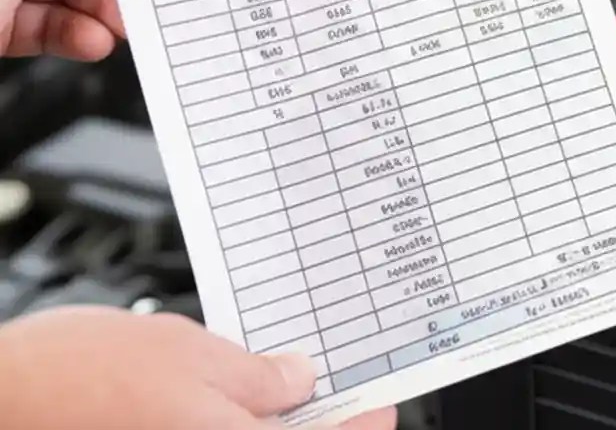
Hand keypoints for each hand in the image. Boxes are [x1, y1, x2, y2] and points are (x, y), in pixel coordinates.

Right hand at [0, 306, 396, 429]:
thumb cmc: (74, 379)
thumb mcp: (189, 352)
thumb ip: (256, 375)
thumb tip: (296, 381)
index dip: (363, 424)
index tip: (383, 406)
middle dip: (313, 420)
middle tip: (328, 389)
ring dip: (266, 420)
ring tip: (281, 386)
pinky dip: (225, 424)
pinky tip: (226, 400)